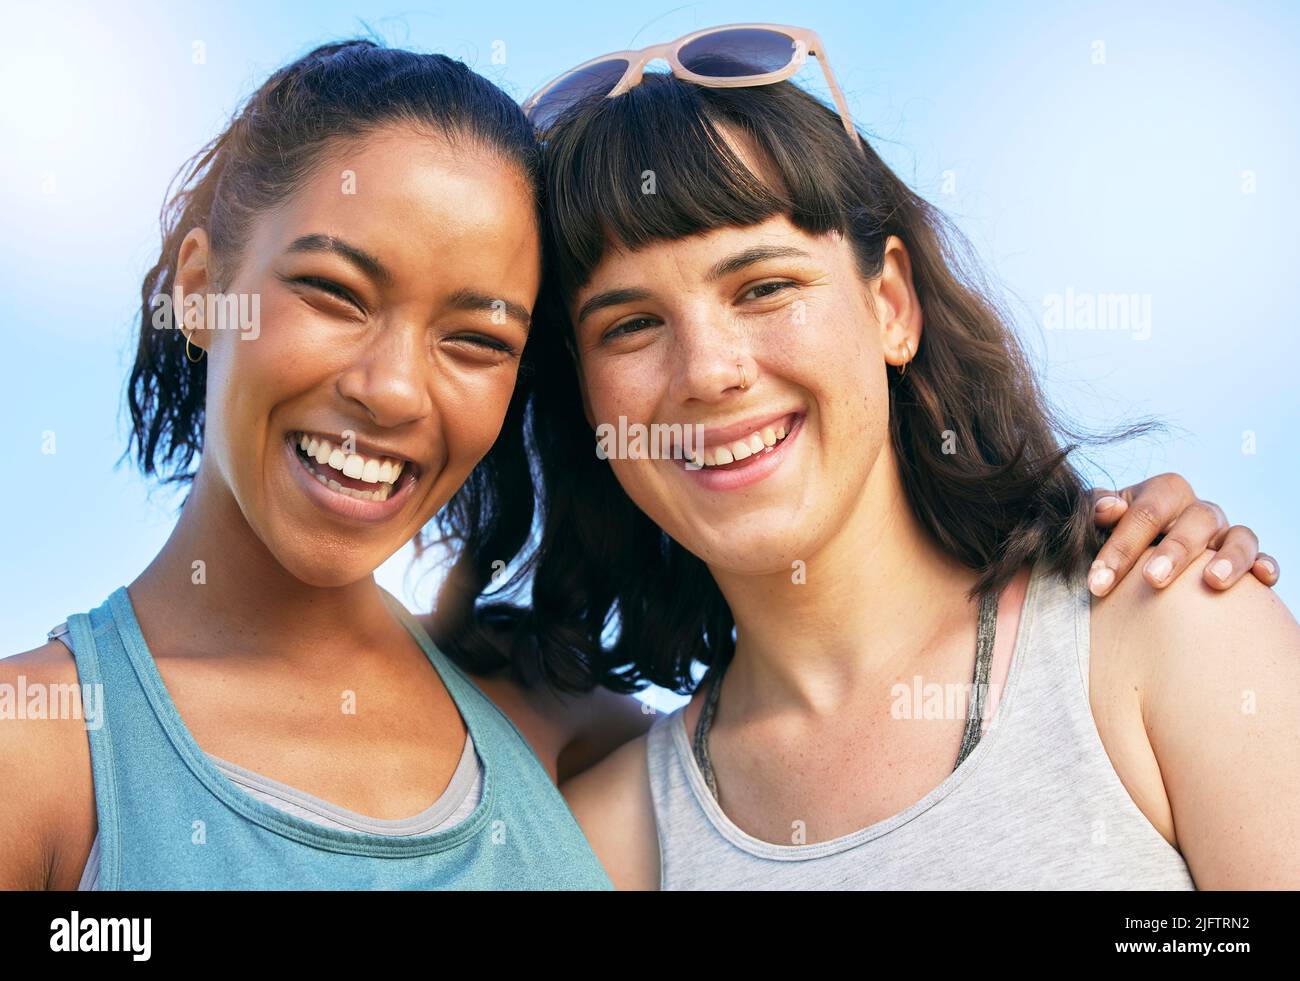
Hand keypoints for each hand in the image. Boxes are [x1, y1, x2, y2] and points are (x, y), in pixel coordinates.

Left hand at [1088, 473, 1279, 596]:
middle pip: (1196, 520)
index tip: (1098, 582)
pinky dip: (1265, 565)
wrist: (1141, 553)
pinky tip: (1262, 579)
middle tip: (1152, 580)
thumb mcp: (1099, 520)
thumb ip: (1096, 510)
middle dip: (1174, 550)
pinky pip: (1262, 556)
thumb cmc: (1116, 536)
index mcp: (1163, 492)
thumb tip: (1108, 508)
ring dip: (1229, 557)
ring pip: (1238, 535)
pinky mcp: (1246, 557)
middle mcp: (1198, 510)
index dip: (1121, 546)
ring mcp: (1225, 533)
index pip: (1145, 513)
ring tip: (1213, 582)